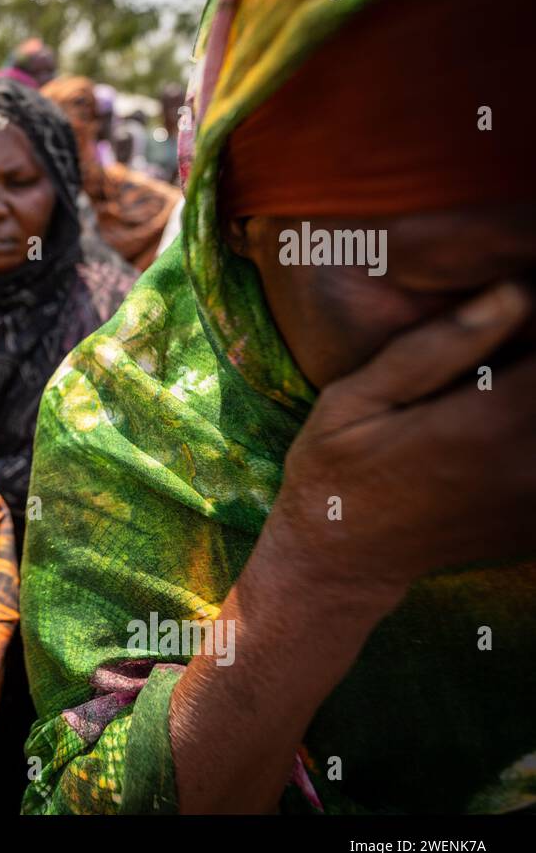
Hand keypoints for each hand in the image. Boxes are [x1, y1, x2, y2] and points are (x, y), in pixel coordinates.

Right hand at [261, 281, 535, 620]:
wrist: (344, 560)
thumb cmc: (336, 469)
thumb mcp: (352, 401)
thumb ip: (431, 348)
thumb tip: (517, 292)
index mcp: (482, 426)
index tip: (514, 306)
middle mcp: (527, 465)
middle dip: (531, 360)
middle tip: (487, 364)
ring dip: (528, 397)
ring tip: (489, 394)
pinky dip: (527, 432)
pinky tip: (494, 429)